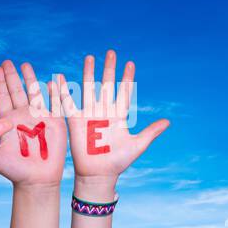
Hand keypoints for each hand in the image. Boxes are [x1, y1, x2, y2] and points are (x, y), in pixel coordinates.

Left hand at [0, 60, 66, 185]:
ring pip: (34, 93)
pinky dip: (55, 92)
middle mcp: (23, 116)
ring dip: (30, 79)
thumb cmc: (14, 171)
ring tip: (26, 65)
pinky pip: (56, 104)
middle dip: (12, 76)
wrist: (35, 180)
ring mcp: (39, 118)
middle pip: (17, 91)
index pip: (3, 97)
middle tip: (7, 61)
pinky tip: (54, 80)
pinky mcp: (55, 123)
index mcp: (8, 120)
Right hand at [61, 51, 169, 178]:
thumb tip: (168, 122)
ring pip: (89, 88)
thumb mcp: (137, 145)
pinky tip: (60, 77)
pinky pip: (68, 103)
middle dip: (109, 68)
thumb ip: (150, 132)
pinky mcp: (75, 121)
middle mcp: (104, 112)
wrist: (99, 175)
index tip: (130, 63)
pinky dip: (63, 91)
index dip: (126, 78)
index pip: (123, 92)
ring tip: (90, 57)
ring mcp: (89, 115)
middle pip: (107, 85)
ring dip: (88, 73)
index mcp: (119, 116)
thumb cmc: (118, 162)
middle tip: (111, 52)